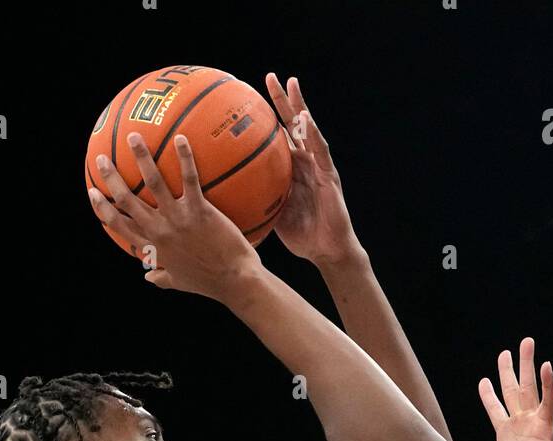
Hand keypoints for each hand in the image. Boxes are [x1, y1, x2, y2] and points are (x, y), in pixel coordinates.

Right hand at [88, 134, 261, 302]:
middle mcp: (160, 231)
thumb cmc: (208, 282)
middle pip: (127, 200)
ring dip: (141, 157)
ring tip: (133, 136)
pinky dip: (184, 157)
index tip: (93, 193)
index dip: (102, 209)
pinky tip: (180, 138)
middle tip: (102, 159)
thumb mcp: (179, 282)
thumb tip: (148, 277)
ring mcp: (179, 219)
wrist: (234, 281)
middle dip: (111, 178)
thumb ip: (162, 277)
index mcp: (153, 247)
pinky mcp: (200, 211)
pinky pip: (190, 179)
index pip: (120, 226)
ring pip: (154, 183)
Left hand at [265, 73, 359, 266]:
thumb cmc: (302, 236)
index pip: (276, 138)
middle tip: (268, 77)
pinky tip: (305, 117)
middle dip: (282, 101)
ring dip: (299, 105)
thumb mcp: (271, 216)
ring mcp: (318, 165)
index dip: (265, 120)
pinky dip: (313, 131)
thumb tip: (223, 201)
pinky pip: (320, 148)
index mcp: (290, 170)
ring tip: (290, 83)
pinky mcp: (329, 173)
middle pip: (292, 124)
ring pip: (308, 128)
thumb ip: (254, 201)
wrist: (327, 250)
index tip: (248, 102)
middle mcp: (304, 162)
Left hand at [464, 339, 552, 440]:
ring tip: (527, 343)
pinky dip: (549, 385)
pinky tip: (547, 367)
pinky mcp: (546, 429)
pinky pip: (549, 403)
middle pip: (514, 391)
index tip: (483, 380)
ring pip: (531, 389)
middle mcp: (520, 426)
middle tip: (508, 351)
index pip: (496, 409)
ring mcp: (534, 426)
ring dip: (529, 366)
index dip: (489, 394)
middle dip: (511, 370)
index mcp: (506, 436)